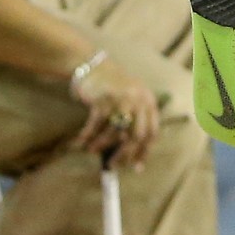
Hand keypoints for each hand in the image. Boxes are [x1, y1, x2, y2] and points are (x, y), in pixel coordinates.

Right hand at [71, 53, 161, 168]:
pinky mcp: (103, 100)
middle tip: (113, 165)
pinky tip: (82, 141)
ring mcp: (121, 100)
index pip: (152, 132)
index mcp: (148, 102)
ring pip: (114, 132)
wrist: (95, 67)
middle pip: (135, 136)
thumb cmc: (114, 89)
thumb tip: (132, 154)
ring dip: (101, 145)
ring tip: (92, 150)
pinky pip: (95, 125)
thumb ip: (136, 121)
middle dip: (124, 154)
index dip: (144, 151)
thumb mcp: (132, 100)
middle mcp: (138, 101)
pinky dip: (88, 135)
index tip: (137, 167)